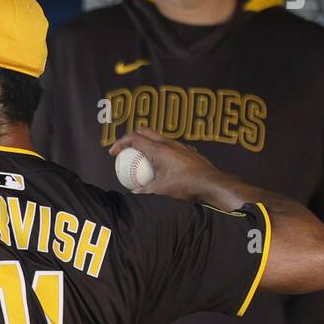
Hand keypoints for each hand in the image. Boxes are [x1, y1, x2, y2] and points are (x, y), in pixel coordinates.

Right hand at [109, 125, 242, 207]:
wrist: (210, 183)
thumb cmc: (184, 185)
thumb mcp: (161, 190)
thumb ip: (145, 190)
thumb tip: (134, 192)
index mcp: (158, 150)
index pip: (134, 139)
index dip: (120, 143)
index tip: (113, 153)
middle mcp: (168, 143)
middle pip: (145, 131)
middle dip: (132, 137)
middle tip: (126, 150)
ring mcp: (179, 145)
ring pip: (158, 137)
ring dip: (148, 143)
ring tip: (143, 158)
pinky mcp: (188, 150)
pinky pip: (170, 145)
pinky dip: (161, 150)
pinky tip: (163, 164)